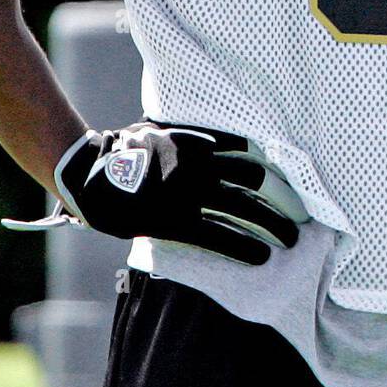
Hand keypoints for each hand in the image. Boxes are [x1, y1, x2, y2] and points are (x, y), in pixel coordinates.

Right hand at [4, 121, 308, 265]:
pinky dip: (243, 246)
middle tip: (296, 218)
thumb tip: (218, 139)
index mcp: (198, 142)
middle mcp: (200, 165)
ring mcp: (190, 193)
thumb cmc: (123, 151)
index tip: (282, 185)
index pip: (245, 153)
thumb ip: (190, 134)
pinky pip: (218, 235)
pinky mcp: (177, 221)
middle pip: (252, 180)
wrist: (90, 175)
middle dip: (277, 200)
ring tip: (290, 239)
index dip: (265, 171)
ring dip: (271, 224)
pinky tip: (261, 256)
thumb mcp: (159, 130)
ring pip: (242, 207)